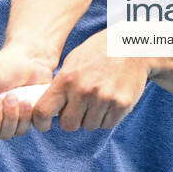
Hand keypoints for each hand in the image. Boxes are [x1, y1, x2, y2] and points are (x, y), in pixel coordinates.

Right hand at [0, 46, 53, 144]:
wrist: (30, 59)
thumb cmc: (2, 67)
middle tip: (0, 99)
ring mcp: (6, 124)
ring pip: (7, 134)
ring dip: (13, 115)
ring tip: (15, 95)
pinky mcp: (26, 122)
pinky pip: (29, 129)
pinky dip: (31, 114)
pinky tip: (29, 100)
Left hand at [32, 30, 148, 132]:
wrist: (131, 45)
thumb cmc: (98, 52)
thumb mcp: (73, 61)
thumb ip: (60, 85)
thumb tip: (48, 109)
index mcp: (66, 79)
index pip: (43, 111)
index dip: (40, 122)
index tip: (45, 124)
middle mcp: (83, 90)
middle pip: (68, 125)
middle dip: (72, 120)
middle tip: (79, 107)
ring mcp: (103, 98)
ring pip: (90, 126)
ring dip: (91, 118)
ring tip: (98, 99)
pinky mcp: (121, 104)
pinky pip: (107, 125)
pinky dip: (107, 118)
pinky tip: (110, 100)